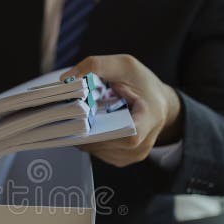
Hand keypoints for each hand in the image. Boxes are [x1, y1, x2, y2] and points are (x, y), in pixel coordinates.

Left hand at [60, 55, 182, 167]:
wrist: (156, 101)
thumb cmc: (142, 83)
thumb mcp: (124, 65)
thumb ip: (96, 66)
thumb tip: (67, 79)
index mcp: (151, 118)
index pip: (130, 136)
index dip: (104, 130)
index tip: (87, 118)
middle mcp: (145, 142)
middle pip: (108, 145)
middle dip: (86, 130)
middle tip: (71, 116)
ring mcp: (133, 154)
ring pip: (100, 152)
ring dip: (84, 136)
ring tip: (77, 120)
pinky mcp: (122, 158)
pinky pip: (100, 154)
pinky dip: (89, 141)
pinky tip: (85, 128)